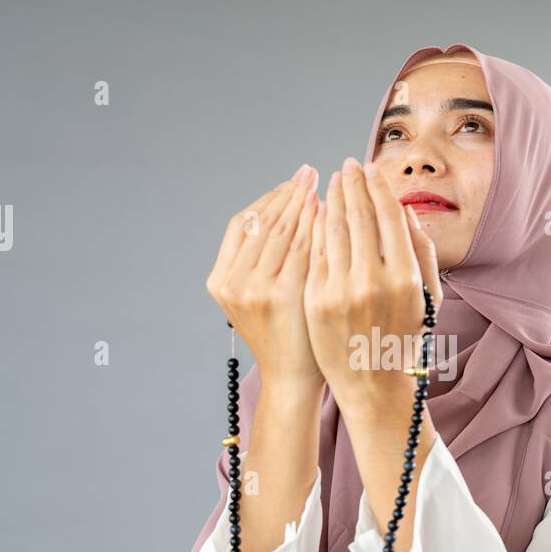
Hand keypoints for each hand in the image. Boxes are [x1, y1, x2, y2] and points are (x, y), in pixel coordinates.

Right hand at [206, 165, 322, 390]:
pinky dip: (313, 226)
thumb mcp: (261, 296)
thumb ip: (261, 259)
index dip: (267, 199)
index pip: (242, 223)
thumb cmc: (286, 336)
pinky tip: (329, 211)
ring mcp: (254, 290)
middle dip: (287, 194)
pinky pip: (299, 249)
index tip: (290, 183)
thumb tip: (285, 209)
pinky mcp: (281, 296)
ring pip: (280, 231)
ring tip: (320, 184)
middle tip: (308, 172)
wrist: (293, 378)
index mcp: (220, 280)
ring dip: (301, 203)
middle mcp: (231, 283)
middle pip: (261, 222)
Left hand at [305, 156, 442, 411]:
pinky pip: (314, 254)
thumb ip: (421, 250)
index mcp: (405, 277)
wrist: (373, 385)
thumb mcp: (427, 296)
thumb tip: (404, 207)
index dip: (377, 186)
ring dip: (329, 200)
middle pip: (358, 216)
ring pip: (331, 230)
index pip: (389, 215)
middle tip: (347, 166)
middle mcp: (372, 281)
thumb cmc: (404, 337)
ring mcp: (340, 292)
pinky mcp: (316, 301)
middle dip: (351, 184)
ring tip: (330, 183)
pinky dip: (313, 229)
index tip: (371, 168)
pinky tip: (314, 213)